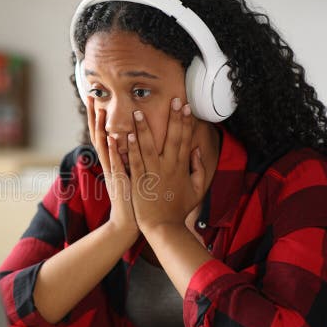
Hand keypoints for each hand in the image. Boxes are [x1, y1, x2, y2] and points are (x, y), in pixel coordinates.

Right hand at [87, 96, 138, 240]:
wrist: (127, 222)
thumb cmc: (133, 201)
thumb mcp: (129, 176)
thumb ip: (128, 160)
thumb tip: (132, 143)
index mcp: (112, 161)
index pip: (103, 133)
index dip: (99, 117)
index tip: (97, 99)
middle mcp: (109, 164)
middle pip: (98, 134)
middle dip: (93, 115)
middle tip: (90, 95)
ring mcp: (112, 172)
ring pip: (103, 146)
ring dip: (100, 128)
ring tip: (98, 110)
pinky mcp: (119, 181)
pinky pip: (114, 163)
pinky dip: (111, 151)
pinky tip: (110, 138)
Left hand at [127, 97, 205, 233]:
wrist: (163, 227)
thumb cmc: (179, 209)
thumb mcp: (196, 190)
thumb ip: (198, 169)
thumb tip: (196, 150)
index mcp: (182, 167)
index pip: (185, 139)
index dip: (185, 122)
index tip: (186, 107)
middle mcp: (168, 167)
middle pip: (170, 138)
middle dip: (172, 118)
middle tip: (172, 100)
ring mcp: (153, 174)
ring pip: (148, 147)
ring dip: (143, 128)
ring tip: (138, 112)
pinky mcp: (138, 181)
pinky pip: (134, 161)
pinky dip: (132, 148)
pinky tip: (128, 135)